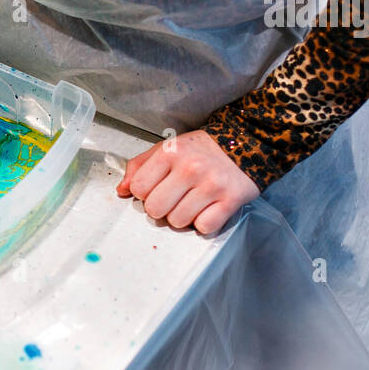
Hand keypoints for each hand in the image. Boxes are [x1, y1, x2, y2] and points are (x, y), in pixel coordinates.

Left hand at [116, 130, 259, 234]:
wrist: (247, 142)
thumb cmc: (201, 149)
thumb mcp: (167, 148)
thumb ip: (140, 166)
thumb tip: (121, 190)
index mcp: (170, 153)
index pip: (139, 189)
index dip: (145, 193)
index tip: (157, 188)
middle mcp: (190, 168)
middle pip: (156, 209)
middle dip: (162, 208)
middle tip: (174, 199)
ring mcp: (211, 185)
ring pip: (178, 221)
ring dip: (183, 217)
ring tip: (193, 202)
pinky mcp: (231, 200)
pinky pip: (205, 227)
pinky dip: (204, 223)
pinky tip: (208, 209)